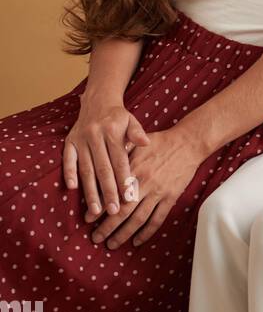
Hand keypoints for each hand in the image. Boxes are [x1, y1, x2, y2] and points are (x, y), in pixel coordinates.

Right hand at [63, 95, 149, 221]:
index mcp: (112, 131)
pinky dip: (69, 172)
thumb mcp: (131, 120)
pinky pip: (67, 159)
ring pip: (86, 168)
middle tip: (113, 211)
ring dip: (89, 190)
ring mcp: (81, 139)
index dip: (124, 179)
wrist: (97, 100)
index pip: (120, 160)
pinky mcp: (69, 142)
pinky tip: (72, 188)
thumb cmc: (117, 117)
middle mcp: (95, 135)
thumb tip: (147, 142)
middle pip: (103, 168)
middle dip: (108, 191)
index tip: (128, 198)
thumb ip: (137, 132)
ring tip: (94, 210)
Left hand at [89, 124, 205, 248]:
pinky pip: (157, 219)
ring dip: (124, 234)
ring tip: (111, 244)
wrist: (188, 143)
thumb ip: (121, 152)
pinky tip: (137, 241)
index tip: (87, 219)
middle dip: (107, 227)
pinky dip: (147, 233)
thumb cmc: (161, 141)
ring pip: (138, 219)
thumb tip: (103, 159)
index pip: (113, 192)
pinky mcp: (171, 198)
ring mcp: (159, 192)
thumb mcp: (138, 143)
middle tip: (95, 238)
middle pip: (123, 210)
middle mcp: (145, 182)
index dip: (99, 207)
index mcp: (134, 168)